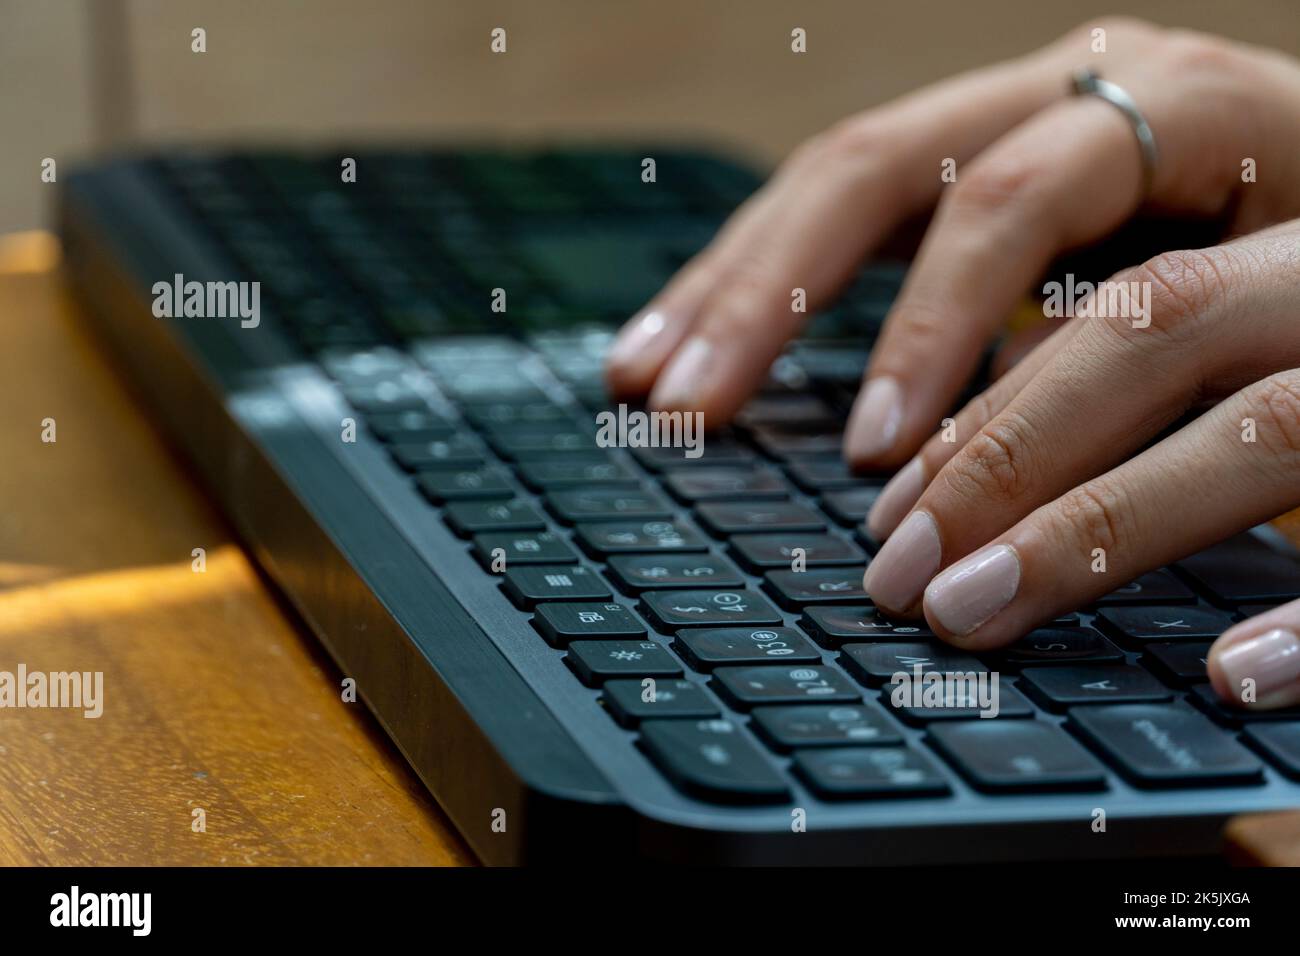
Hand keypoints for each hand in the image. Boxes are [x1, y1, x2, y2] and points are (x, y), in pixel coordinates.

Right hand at [604, 18, 1299, 468]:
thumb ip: (1154, 344)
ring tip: (641, 380)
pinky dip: (753, 287)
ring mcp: (995, 117)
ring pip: (826, 184)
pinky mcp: (954, 167)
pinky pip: (832, 215)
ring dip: (725, 289)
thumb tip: (999, 429)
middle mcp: (1060, 87)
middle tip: (684, 411)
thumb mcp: (1283, 296)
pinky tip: (684, 341)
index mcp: (1166, 102)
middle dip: (767, 299)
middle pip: (875, 168)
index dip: (930, 325)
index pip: (1007, 199)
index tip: (874, 451)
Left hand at [860, 218, 1299, 709]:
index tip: (877, 502)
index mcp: (1270, 188)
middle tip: (896, 580)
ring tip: (977, 613)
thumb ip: (1128, 364)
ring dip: (1102, 531)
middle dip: (1000, 457)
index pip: (1084, 265)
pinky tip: (1235, 678)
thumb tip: (950, 469)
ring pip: (1267, 423)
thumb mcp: (1239, 308)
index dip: (962, 377)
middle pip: (1150, 325)